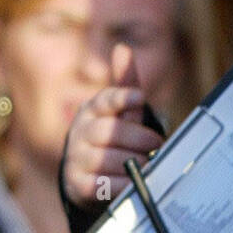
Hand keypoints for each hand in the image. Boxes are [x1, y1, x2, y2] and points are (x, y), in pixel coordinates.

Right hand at [62, 45, 163, 206]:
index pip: (104, 99)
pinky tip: (134, 182)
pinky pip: (104, 184)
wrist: (92, 173)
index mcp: (92, 109)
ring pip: (109, 159)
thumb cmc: (114, 135)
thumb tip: (122, 49)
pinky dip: (123, 184)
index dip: (122, 97)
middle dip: (139, 139)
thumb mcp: (124, 110)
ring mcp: (76, 158)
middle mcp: (80, 131)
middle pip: (110, 132)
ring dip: (134, 162)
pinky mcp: (79, 184)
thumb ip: (127, 83)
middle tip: (155, 145)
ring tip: (147, 164)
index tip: (140, 97)